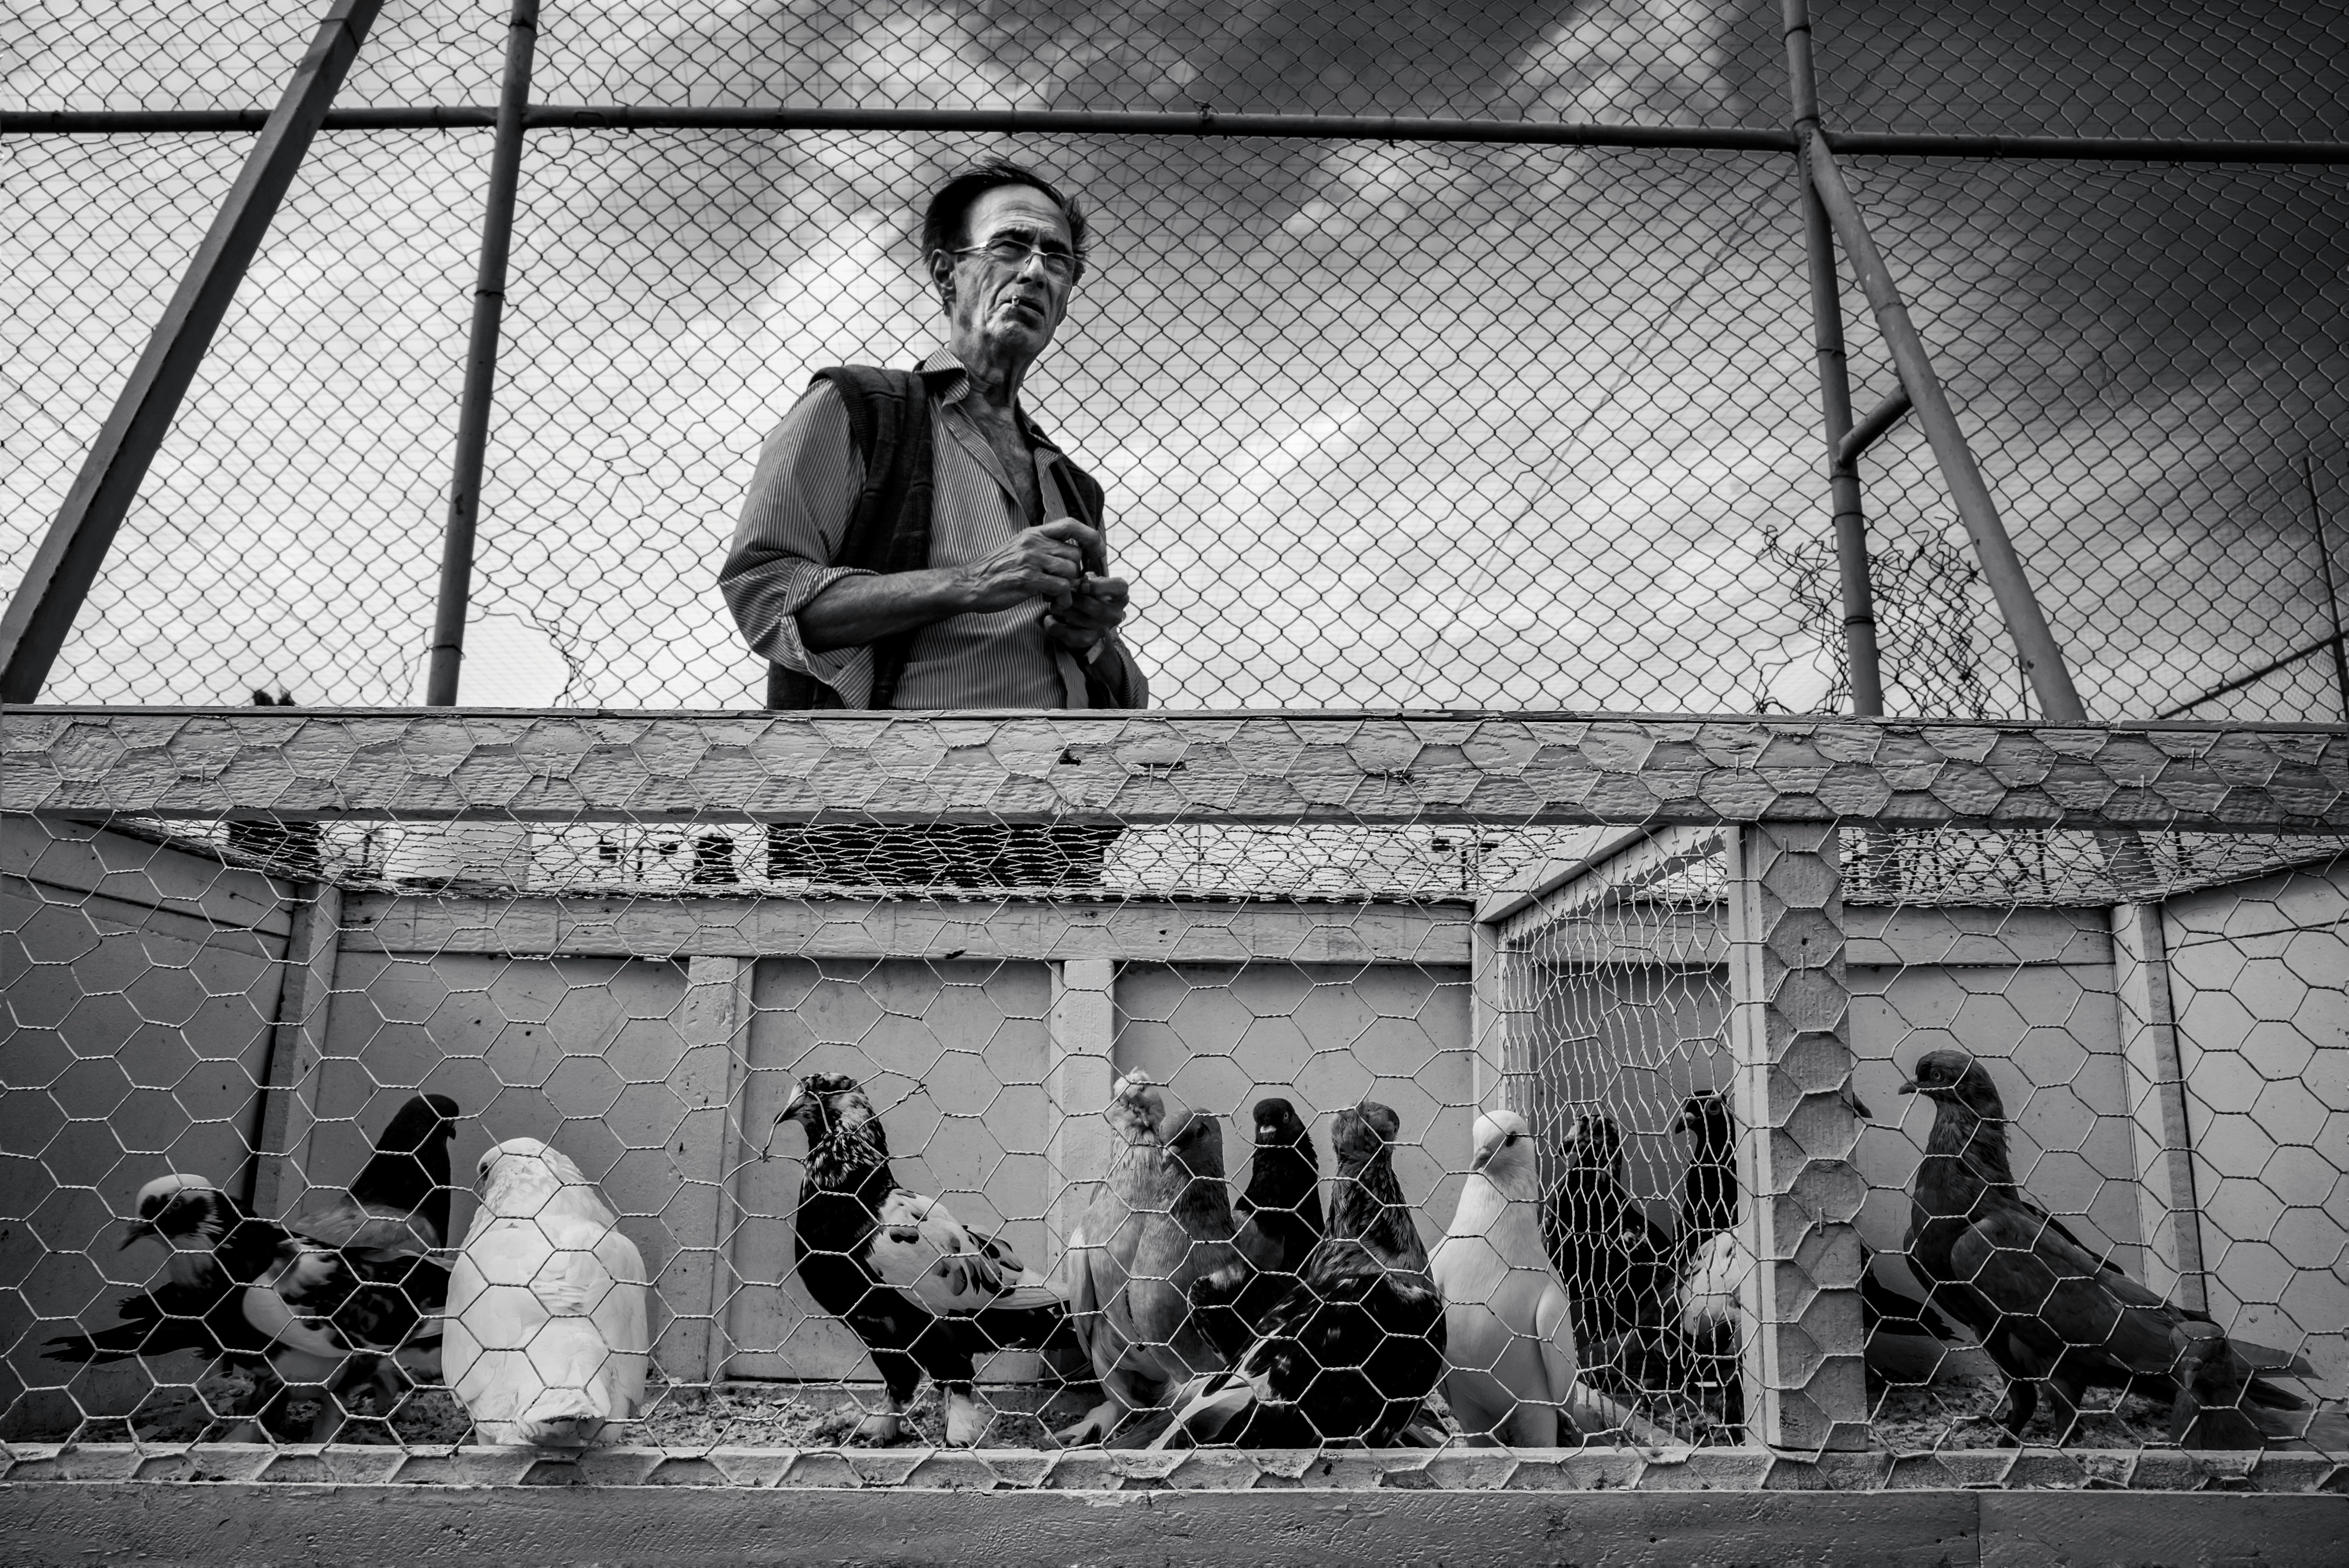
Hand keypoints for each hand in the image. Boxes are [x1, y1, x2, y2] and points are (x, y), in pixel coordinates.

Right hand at [956, 519, 1099, 611]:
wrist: (969, 583)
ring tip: (1058, 596)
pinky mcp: (1027, 579)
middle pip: (1075, 554)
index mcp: (1033, 533)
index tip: (1098, 551)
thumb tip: (1071, 556)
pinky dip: (1063, 599)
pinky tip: (1054, 603)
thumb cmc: (996, 571)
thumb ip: (1043, 548)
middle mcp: (1033, 542)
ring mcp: (1030, 560)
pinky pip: (1061, 587)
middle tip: (1065, 586)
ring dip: (1070, 588)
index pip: (1071, 525)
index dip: (1090, 537)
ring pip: (1070, 571)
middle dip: (1075, 574)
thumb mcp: (1019, 549)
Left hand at [1043, 574, 1129, 653]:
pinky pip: (1065, 633)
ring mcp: (1102, 629)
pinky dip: (1052, 625)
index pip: (1119, 587)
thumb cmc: (1092, 597)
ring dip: (1058, 608)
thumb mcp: (1094, 584)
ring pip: (1075, 617)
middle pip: (1089, 603)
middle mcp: (1114, 614)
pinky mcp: (1088, 640)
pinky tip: (1049, 619)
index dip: (1098, 585)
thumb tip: (1075, 580)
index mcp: (1120, 596)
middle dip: (1069, 597)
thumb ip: (1087, 579)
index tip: (1082, 586)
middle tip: (1058, 593)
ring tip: (1053, 604)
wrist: (1090, 625)